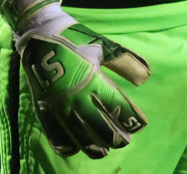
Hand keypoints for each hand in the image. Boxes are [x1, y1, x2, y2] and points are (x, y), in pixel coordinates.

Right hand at [0, 0, 150, 158]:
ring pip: (77, 135)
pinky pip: (54, 134)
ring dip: (92, 146)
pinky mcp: (43, 108)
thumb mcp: (103, 46)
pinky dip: (64, 145)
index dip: (131, 118)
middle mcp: (75, 96)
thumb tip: (146, 77)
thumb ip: (125, 62)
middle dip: (115, 137)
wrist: (39, 34)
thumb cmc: (75, 39)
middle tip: (124, 142)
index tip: (140, 124)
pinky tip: (74, 149)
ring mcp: (57, 105)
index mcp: (92, 79)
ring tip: (103, 151)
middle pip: (99, 125)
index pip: (117, 105)